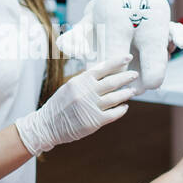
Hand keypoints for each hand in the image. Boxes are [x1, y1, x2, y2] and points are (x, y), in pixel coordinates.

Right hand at [14, 55, 137, 155]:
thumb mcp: (70, 87)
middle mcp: (87, 92)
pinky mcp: (95, 121)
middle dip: (126, 77)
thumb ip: (86, 80)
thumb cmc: (59, 105)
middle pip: (112, 82)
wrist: (47, 125)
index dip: (117, 62)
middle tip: (135, 74)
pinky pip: (113, 114)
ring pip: (116, 98)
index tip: (128, 57)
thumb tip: (104, 72)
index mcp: (80, 81)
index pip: (102, 68)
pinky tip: (125, 107)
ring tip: (133, 90)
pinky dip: (121, 109)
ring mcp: (91, 107)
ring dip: (126, 93)